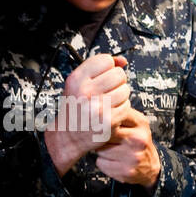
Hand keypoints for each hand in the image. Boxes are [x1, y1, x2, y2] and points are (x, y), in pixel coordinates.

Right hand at [43, 54, 131, 176]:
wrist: (68, 136)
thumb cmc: (75, 107)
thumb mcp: (79, 83)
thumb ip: (99, 68)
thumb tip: (123, 61)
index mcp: (77, 80)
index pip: (105, 60)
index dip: (107, 68)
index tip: (102, 76)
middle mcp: (86, 93)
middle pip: (119, 74)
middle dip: (116, 82)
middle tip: (106, 91)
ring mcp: (97, 108)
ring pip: (125, 90)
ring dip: (120, 96)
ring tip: (108, 102)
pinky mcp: (108, 121)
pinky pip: (127, 106)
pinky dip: (121, 109)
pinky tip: (110, 112)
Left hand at [93, 107, 159, 188]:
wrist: (150, 165)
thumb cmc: (138, 141)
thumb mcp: (136, 123)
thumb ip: (120, 113)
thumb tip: (98, 105)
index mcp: (140, 123)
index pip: (112, 117)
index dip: (103, 121)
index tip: (101, 122)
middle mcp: (138, 140)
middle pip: (104, 134)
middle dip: (102, 137)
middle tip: (109, 139)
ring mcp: (133, 157)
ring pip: (100, 150)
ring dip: (102, 151)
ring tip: (113, 151)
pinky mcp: (126, 171)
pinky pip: (101, 163)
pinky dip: (104, 163)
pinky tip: (113, 161)